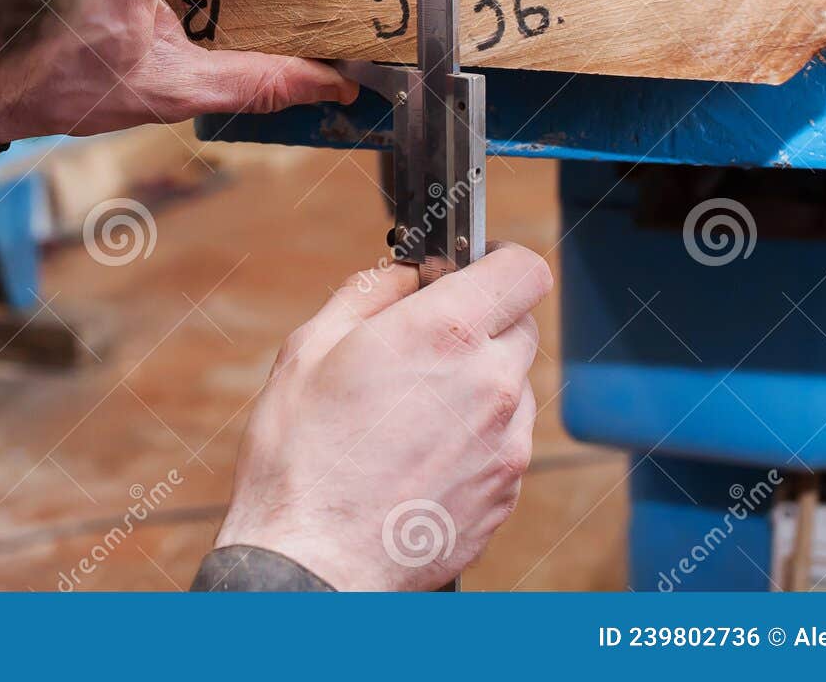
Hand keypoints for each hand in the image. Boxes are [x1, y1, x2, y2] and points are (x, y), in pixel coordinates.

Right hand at [214, 244, 550, 590]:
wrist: (316, 563)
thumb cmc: (302, 458)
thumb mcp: (310, 348)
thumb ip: (370, 293)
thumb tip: (406, 275)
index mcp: (445, 333)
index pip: (522, 269)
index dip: (498, 261)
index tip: (474, 270)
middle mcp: (490, 383)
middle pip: (520, 325)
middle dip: (482, 323)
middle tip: (426, 343)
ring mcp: (506, 442)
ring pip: (514, 385)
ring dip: (479, 382)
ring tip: (413, 411)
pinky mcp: (506, 491)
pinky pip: (506, 440)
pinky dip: (477, 435)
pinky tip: (421, 453)